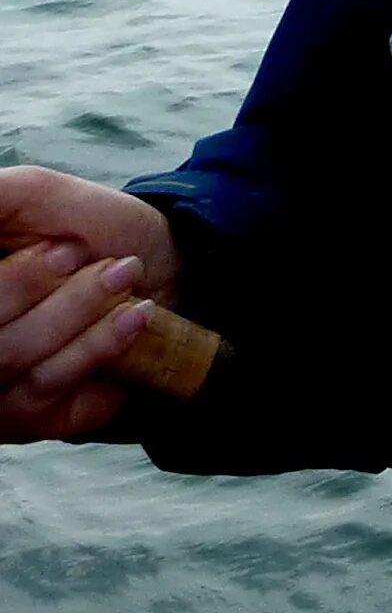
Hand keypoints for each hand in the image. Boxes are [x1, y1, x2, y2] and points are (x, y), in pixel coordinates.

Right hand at [0, 167, 178, 442]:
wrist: (156, 263)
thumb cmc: (86, 227)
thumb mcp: (33, 194)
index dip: (16, 282)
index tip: (69, 249)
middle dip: (55, 299)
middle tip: (115, 267)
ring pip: (11, 364)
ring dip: (81, 319)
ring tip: (130, 279)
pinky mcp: (27, 418)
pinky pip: (48, 399)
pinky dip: (98, 352)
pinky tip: (137, 321)